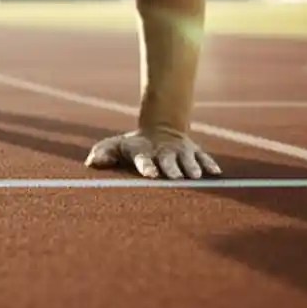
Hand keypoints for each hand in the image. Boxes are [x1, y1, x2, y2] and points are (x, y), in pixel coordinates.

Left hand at [85, 128, 221, 178]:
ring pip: (187, 159)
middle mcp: (163, 152)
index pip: (143, 160)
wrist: (159, 130)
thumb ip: (103, 153)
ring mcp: (180, 151)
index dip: (147, 166)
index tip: (151, 174)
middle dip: (171, 168)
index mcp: (143, 153)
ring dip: (192, 167)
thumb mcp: (115, 146)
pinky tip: (216, 174)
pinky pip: (204, 157)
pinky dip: (209, 164)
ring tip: (196, 176)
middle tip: (176, 178)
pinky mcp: (194, 151)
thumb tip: (91, 163)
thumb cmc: (132, 146)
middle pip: (168, 160)